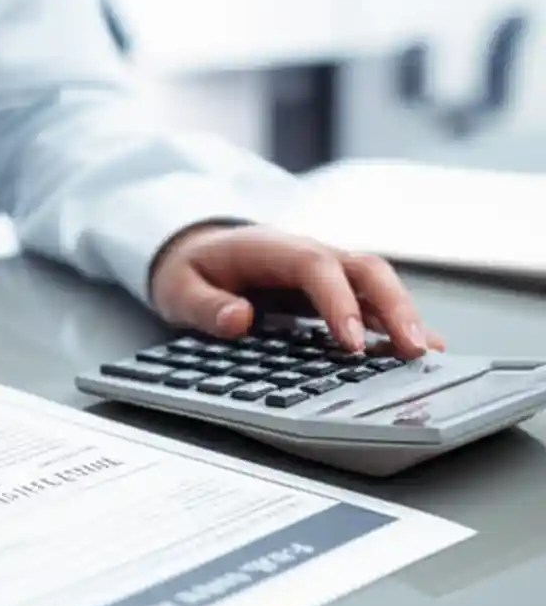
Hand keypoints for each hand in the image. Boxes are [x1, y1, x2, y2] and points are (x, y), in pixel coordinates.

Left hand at [150, 225, 443, 358]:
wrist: (194, 252)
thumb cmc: (190, 269)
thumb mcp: (178, 287)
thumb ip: (205, 305)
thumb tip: (238, 319)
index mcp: (273, 248)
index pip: (317, 268)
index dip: (340, 303)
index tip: (353, 344)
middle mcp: (309, 255)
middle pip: (365, 269)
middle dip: (394, 306)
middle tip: (412, 350)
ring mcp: (325, 272)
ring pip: (377, 285)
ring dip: (404, 317)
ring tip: (428, 357)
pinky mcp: (332, 291)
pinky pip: (371, 302)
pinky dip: (395, 324)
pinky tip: (418, 353)